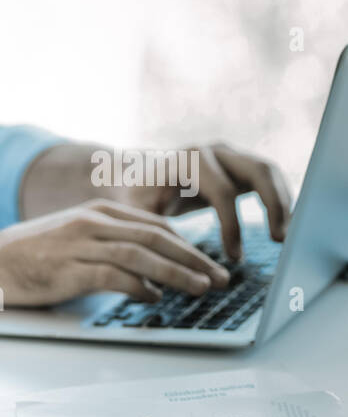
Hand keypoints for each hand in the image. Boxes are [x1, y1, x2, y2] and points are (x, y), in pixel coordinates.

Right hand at [0, 198, 230, 306]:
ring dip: (179, 273)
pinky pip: (118, 277)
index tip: (206, 262)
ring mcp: (83, 245)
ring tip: (203, 288)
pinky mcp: (72, 269)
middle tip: (220, 277)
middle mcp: (93, 223)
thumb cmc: (23, 257)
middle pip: (159, 237)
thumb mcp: (69, 240)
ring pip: (145, 255)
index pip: (155, 224)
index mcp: (96, 212)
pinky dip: (141, 288)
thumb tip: (142, 276)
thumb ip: (104, 248)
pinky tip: (155, 299)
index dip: (187, 244)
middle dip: (195, 258)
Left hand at [123, 143, 290, 259]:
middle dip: (273, 206)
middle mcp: (212, 151)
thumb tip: (173, 265)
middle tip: (279, 241)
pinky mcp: (237, 165)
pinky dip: (278, 199)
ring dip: (283, 202)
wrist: (133, 175)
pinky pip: (267, 179)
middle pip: (258, 170)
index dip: (232, 226)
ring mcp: (228, 154)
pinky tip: (281, 226)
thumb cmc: (133, 197)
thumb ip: (152, 231)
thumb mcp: (135, 213)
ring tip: (285, 237)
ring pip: (268, 172)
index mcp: (187, 161)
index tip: (234, 258)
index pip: (223, 191)